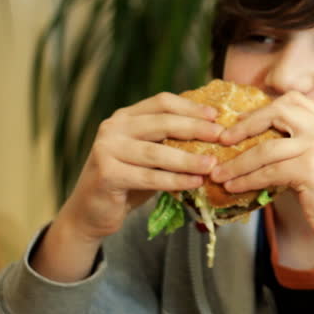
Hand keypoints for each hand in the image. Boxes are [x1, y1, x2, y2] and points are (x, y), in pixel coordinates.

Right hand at [58, 92, 223, 241]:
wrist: (92, 211)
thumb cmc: (128, 180)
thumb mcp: (149, 154)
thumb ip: (169, 141)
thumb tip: (213, 131)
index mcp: (125, 117)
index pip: (161, 102)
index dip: (190, 107)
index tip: (216, 116)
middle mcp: (113, 128)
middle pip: (161, 122)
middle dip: (195, 129)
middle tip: (221, 136)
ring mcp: (107, 150)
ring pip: (156, 152)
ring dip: (188, 159)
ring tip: (212, 165)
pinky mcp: (106, 174)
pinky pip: (149, 177)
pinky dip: (175, 181)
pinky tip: (195, 183)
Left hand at [210, 91, 313, 251]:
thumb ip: (297, 147)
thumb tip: (254, 145)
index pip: (291, 100)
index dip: (261, 109)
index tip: (239, 123)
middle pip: (277, 111)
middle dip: (245, 125)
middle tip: (223, 140)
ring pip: (266, 147)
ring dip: (237, 162)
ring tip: (218, 173)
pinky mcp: (312, 169)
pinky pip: (268, 171)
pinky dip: (246, 179)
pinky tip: (233, 187)